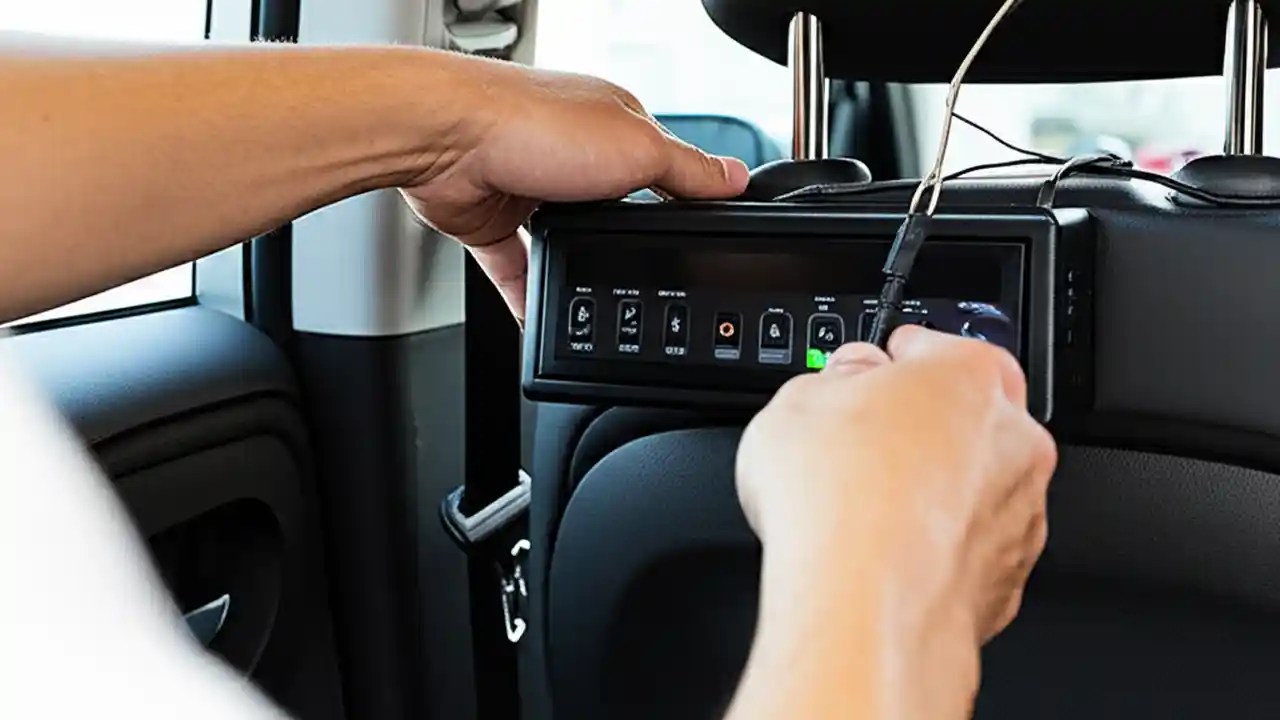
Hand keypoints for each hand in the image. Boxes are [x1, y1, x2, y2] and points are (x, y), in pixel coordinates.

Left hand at [400, 60, 748, 320]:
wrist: (445, 139)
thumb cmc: (532, 124)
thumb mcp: (639, 148)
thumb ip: (687, 172)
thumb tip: (734, 179)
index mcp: (611, 125)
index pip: (659, 169)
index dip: (679, 204)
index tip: (696, 240)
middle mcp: (568, 153)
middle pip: (610, 210)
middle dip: (623, 242)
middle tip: (647, 278)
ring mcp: (528, 188)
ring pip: (563, 243)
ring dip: (575, 269)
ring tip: (598, 305)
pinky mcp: (491, 221)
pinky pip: (516, 270)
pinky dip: (528, 298)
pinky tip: (543, 321)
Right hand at [734, 327, 1056, 716]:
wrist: (861, 608)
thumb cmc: (837, 503)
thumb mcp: (796, 401)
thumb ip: (834, 379)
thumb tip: (845, 383)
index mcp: (968, 376)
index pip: (935, 347)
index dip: (891, 362)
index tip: (865, 377)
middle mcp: (1012, 441)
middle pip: (965, 418)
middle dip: (919, 430)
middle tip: (859, 447)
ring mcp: (1018, 516)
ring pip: (975, 488)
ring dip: (932, 494)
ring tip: (865, 514)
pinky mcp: (1006, 582)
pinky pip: (970, 551)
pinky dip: (936, 552)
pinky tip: (884, 559)